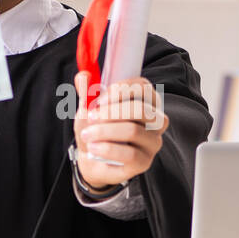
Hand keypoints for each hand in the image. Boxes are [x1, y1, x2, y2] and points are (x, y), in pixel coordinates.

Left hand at [73, 70, 169, 190]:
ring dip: (104, 131)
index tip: (100, 99)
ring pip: (133, 131)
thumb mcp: (88, 108)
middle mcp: (156, 120)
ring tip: (87, 135)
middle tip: (90, 117)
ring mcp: (153, 142)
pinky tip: (93, 148)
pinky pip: (129, 154)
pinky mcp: (145, 161)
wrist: (91, 158)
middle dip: (111, 113)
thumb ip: (86, 92)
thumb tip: (83, 76)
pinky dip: (107, 149)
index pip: (143, 87)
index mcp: (146, 100)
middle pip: (141, 109)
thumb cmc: (95, 129)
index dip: (121, 91)